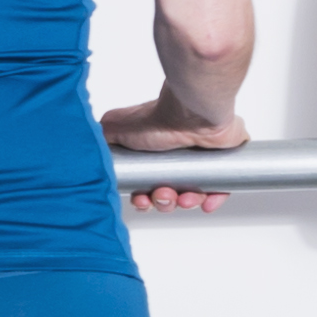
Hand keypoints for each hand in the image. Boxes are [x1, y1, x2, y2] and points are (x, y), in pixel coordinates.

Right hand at [103, 89, 246, 213]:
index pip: (148, 184)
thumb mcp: (116, 128)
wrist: (191, 114)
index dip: (144, 198)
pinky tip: (205, 201)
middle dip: (164, 202)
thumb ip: (102, 140)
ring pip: (193, 194)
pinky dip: (212, 198)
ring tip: (184, 197)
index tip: (142, 199)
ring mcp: (201, 158)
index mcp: (154, 152)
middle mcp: (177, 155)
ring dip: (185, 202)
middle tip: (163, 196)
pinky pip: (221, 187)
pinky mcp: (224, 160)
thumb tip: (92, 156)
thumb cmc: (158, 118)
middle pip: (170, 193)